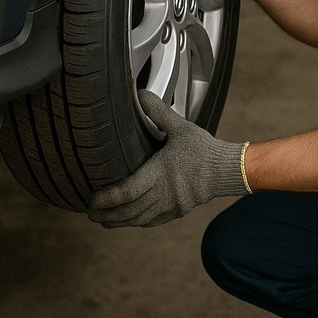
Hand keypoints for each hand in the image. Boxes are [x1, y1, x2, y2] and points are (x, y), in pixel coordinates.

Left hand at [88, 91, 248, 227]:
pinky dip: (136, 223)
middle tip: (90, 213)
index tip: (92, 199)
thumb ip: (158, 112)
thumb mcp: (180, 128)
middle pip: (127, 212)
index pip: (125, 193)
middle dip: (105, 215)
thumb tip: (141, 94)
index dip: (105, 199)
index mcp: (158, 174)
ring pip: (137, 220)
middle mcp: (162, 193)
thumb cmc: (204, 150)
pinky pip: (151, 222)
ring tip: (103, 220)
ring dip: (118, 222)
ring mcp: (169, 205)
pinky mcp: (177, 211)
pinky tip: (129, 221)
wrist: (227, 169)